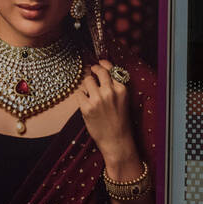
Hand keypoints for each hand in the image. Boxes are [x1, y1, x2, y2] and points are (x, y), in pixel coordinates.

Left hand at [77, 59, 139, 175]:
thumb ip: (115, 86)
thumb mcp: (123, 100)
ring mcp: (97, 99)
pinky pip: (79, 94)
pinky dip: (81, 97)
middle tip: (90, 70)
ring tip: (90, 94)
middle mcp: (110, 91)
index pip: (110, 69)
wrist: (116, 140)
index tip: (99, 63)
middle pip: (98, 71)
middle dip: (93, 69)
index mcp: (121, 89)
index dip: (103, 64)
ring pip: (87, 81)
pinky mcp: (86, 107)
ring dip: (87, 85)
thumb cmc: (120, 121)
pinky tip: (86, 103)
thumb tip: (101, 72)